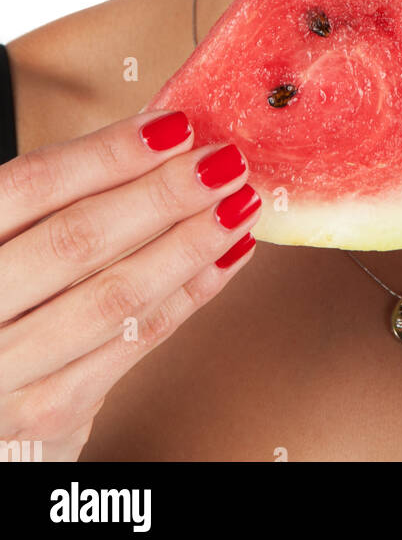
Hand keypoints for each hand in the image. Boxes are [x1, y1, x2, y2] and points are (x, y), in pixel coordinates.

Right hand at [0, 110, 260, 460]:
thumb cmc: (10, 293)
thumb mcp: (17, 236)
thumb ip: (70, 194)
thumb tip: (169, 133)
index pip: (32, 184)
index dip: (107, 153)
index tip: (176, 126)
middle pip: (75, 241)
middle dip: (162, 196)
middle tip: (225, 162)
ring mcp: (4, 369)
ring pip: (113, 297)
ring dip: (188, 245)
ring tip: (240, 205)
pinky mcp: (48, 413)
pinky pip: (134, 342)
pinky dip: (190, 294)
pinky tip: (227, 258)